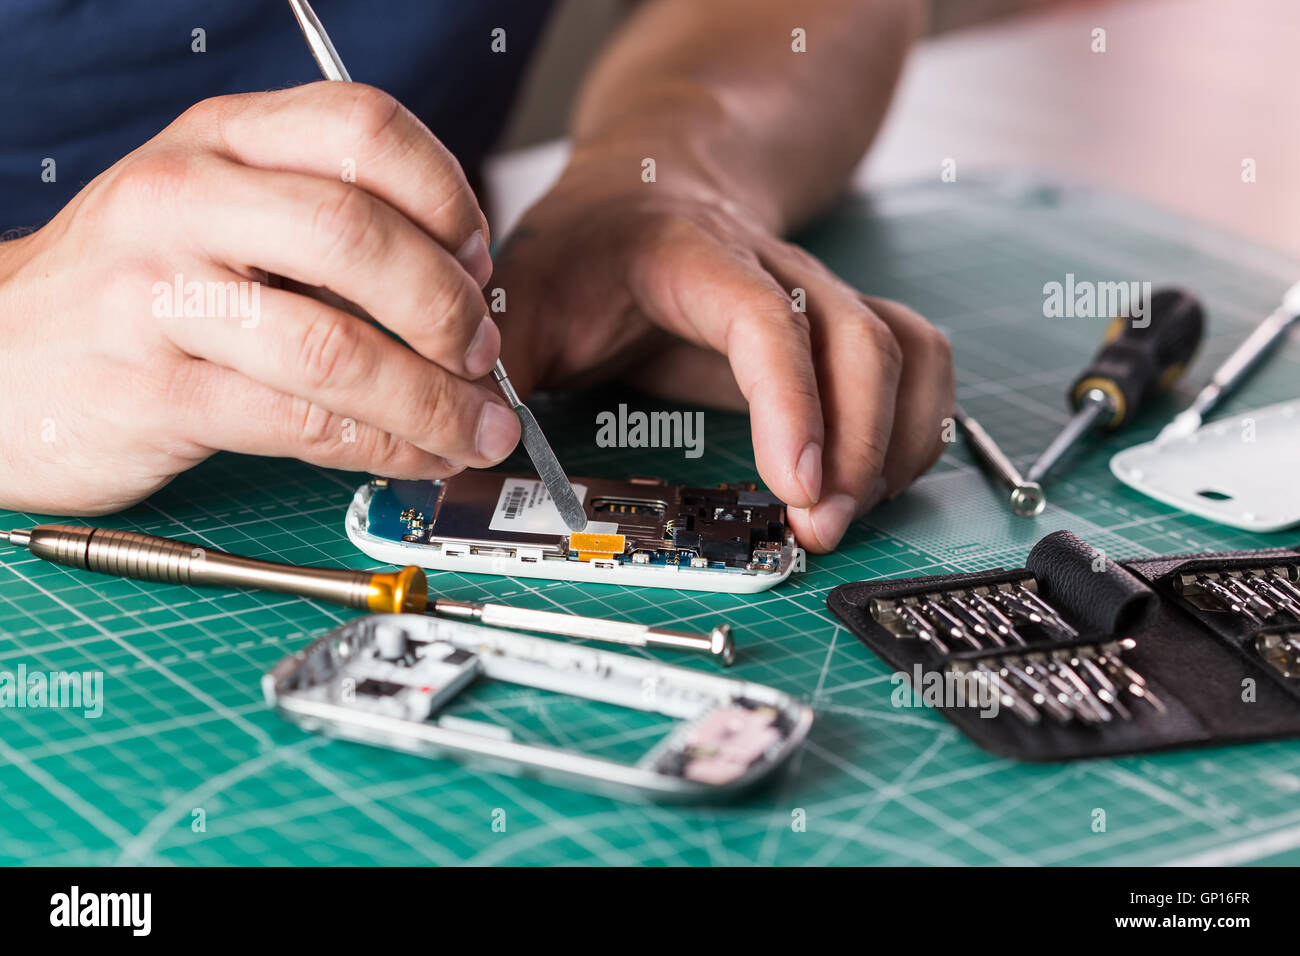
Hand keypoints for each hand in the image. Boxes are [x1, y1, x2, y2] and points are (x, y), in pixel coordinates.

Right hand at [0, 81, 518, 514]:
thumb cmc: (130, 289)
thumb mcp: (216, 214)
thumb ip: (322, 223)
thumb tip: (461, 284)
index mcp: (219, 140)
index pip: (363, 128)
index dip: (446, 194)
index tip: (477, 255)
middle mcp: (186, 200)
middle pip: (358, 234)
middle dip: (449, 306)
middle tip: (482, 350)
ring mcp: (160, 295)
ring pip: (338, 346)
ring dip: (434, 399)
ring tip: (476, 426)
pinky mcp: (155, 391)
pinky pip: (303, 422)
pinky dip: (383, 445)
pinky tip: (415, 453)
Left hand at [491, 156, 954, 552]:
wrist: (650, 183)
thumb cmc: (585, 250)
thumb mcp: (520, 296)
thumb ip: (492, 368)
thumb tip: (461, 457)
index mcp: (690, 255)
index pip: (764, 319)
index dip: (789, 402)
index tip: (795, 486)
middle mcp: (775, 269)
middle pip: (859, 342)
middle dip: (859, 447)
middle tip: (817, 532)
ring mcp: (820, 293)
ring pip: (905, 351)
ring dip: (897, 442)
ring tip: (846, 516)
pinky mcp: (842, 323)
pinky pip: (919, 361)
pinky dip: (919, 425)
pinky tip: (879, 480)